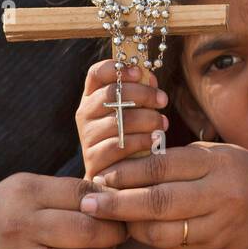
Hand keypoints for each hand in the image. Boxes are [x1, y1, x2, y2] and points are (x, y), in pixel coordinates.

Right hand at [0, 173, 126, 248]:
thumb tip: (116, 198)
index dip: (107, 203)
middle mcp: (22, 225)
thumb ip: (69, 191)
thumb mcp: (31, 187)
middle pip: (86, 231)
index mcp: (27, 193)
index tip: (117, 208)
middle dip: (113, 233)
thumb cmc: (11, 210)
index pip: (81, 194)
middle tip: (119, 233)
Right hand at [78, 59, 168, 180]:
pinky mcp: (93, 159)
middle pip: (110, 94)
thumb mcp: (134, 112)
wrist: (117, 180)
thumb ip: (141, 93)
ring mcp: (87, 136)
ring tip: (162, 123)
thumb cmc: (130, 138)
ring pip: (118, 120)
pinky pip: (119, 145)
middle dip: (142, 94)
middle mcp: (85, 114)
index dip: (116, 68)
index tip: (139, 72)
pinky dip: (142, 141)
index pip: (96, 73)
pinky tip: (156, 140)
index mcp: (93, 97)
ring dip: (147, 119)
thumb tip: (150, 77)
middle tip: (163, 100)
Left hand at [82, 144, 247, 248]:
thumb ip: (176, 160)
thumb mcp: (215, 155)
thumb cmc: (239, 174)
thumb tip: (125, 169)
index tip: (102, 177)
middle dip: (117, 204)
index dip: (127, 173)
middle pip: (158, 202)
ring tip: (113, 218)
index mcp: (218, 165)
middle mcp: (221, 197)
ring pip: (162, 232)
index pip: (162, 166)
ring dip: (131, 226)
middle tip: (89, 203)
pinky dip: (152, 241)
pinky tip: (141, 231)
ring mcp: (220, 230)